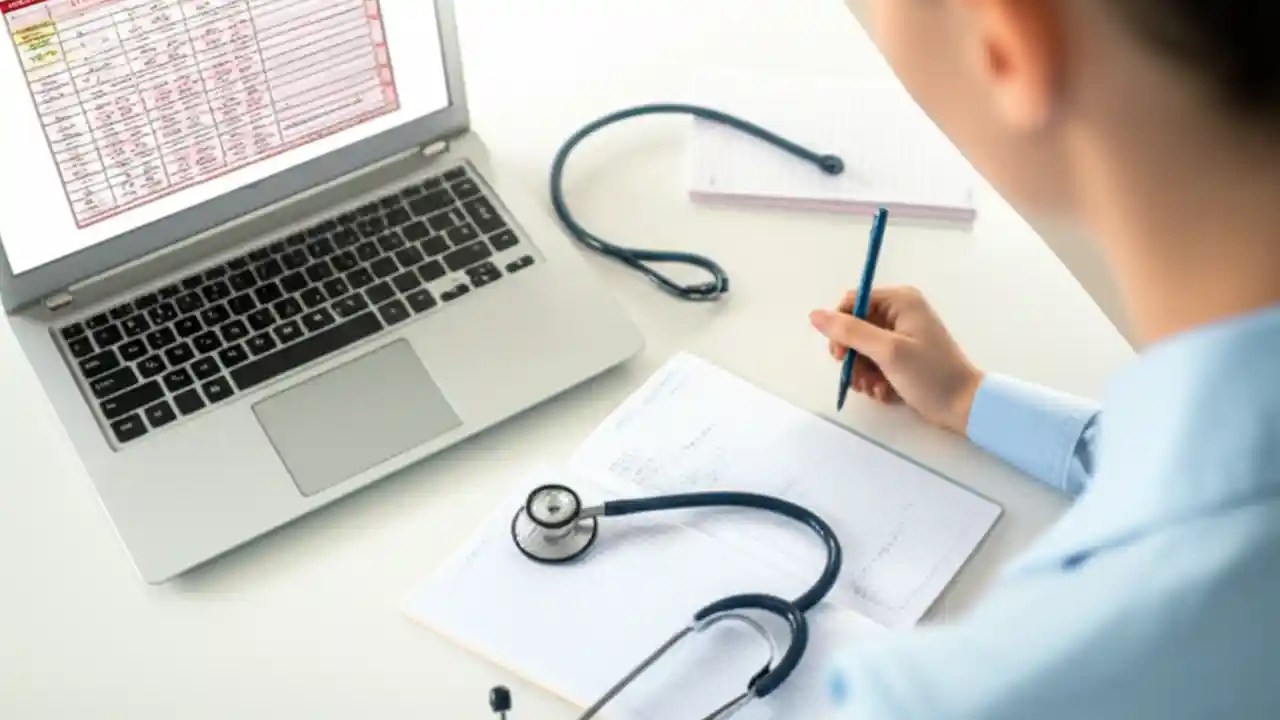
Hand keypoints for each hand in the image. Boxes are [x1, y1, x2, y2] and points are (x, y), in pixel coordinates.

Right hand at [809, 287, 982, 432]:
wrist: (963, 406)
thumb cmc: (929, 374)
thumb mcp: (888, 351)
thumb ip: (850, 331)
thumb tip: (815, 314)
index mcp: (899, 301)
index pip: (851, 302)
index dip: (840, 327)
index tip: (840, 355)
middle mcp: (899, 313)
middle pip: (854, 327)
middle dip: (852, 356)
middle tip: (857, 378)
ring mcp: (901, 335)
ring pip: (861, 349)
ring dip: (862, 372)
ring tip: (874, 389)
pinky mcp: (902, 356)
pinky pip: (874, 362)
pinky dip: (874, 378)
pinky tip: (884, 392)